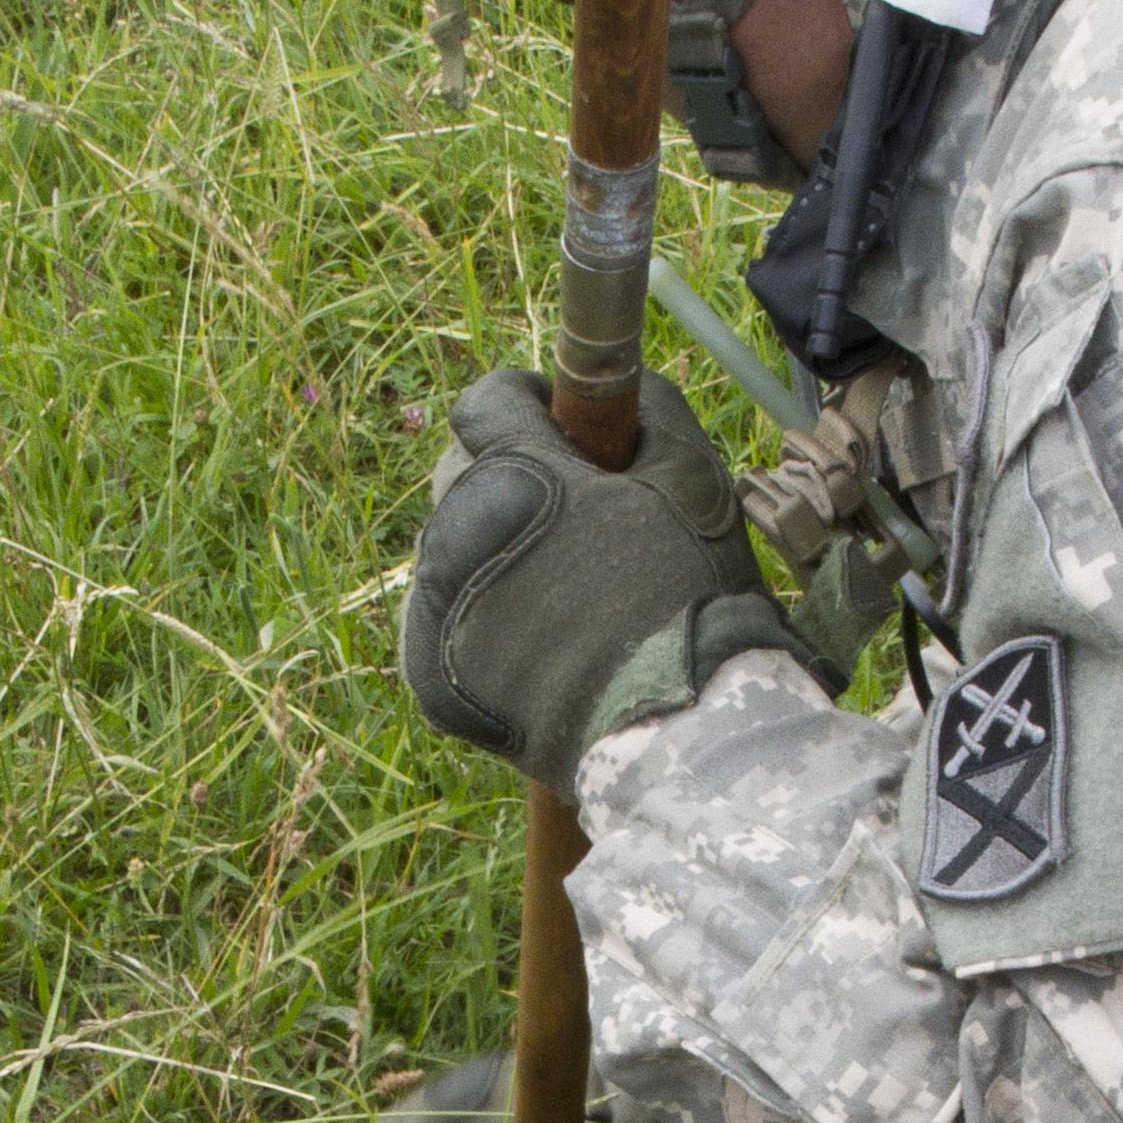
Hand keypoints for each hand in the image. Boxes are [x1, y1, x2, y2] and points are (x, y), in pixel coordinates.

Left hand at [400, 366, 812, 806]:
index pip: (486, 402)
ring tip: (553, 583)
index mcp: (514, 475)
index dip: (528, 400)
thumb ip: (654, 411)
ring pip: (446, 550)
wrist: (676, 732)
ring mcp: (436, 609)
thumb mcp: (693, 479)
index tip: (560, 420)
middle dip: (506, 472)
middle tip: (567, 508)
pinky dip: (473, 617)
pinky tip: (528, 635)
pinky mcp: (429, 677)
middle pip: (460, 473)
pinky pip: (438, 621)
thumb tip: (627, 391)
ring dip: (488, 547)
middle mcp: (455, 534)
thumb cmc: (691, 595)